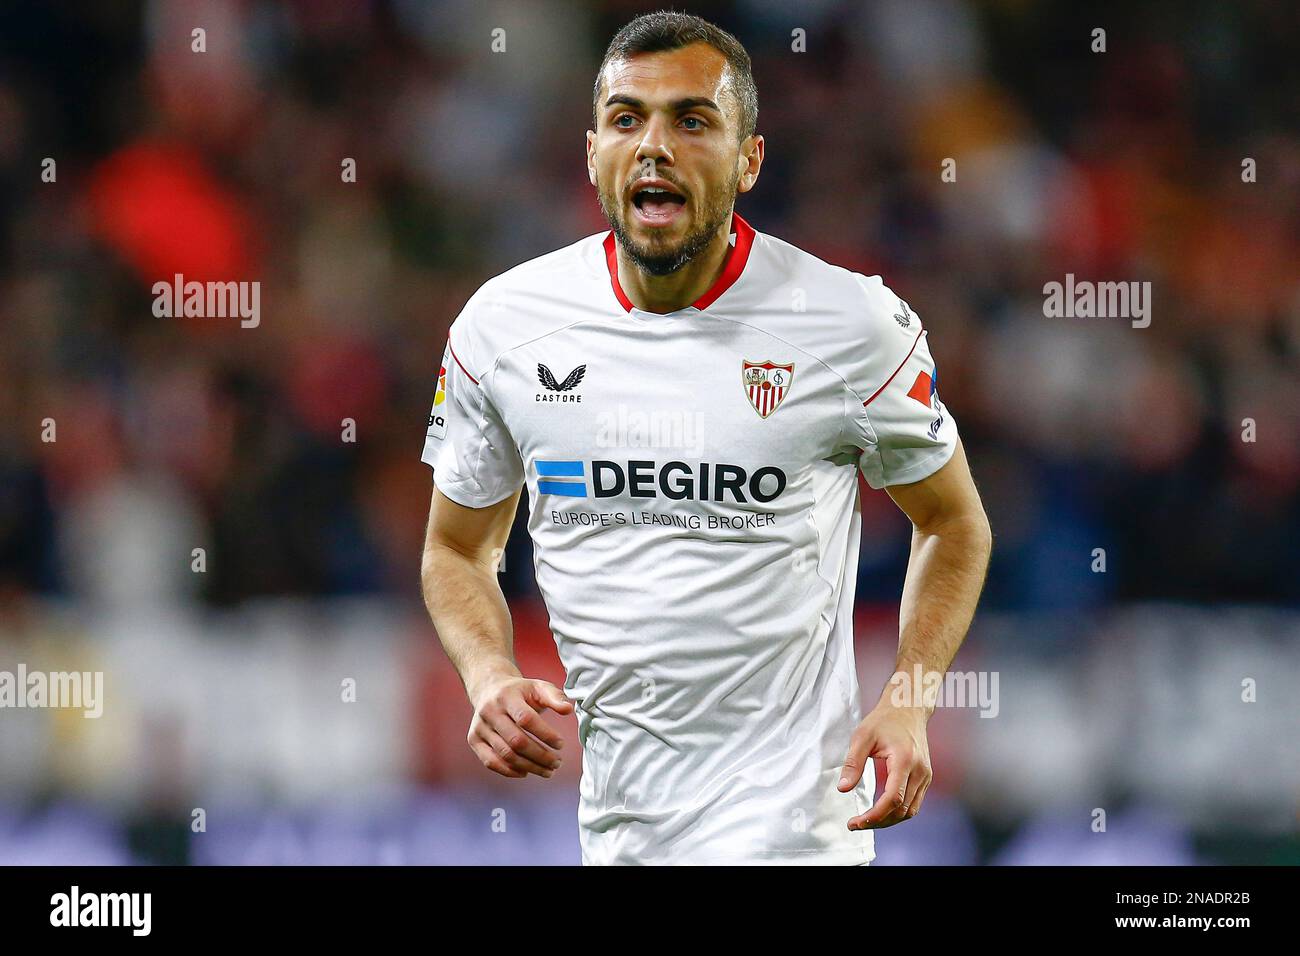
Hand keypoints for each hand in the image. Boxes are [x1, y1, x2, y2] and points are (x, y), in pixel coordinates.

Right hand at [467, 676, 573, 778]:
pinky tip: (526, 772)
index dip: (545, 734)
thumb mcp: (538, 687)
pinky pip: (490, 762)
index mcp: (506, 696)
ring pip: (505, 754)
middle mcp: (489, 711)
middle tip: (557, 763)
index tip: (561, 744)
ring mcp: (479, 726)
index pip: (526, 719)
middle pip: (516, 740)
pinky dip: (509, 771)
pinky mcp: (473, 740)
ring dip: (529, 766)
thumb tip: (568, 710)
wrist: (489, 689)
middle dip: (540, 756)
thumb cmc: (519, 691)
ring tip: (547, 770)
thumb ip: (555, 697)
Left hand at [837, 702, 932, 829]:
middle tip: (856, 824)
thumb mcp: (862, 737)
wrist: (908, 707)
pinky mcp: (926, 777)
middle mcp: (920, 771)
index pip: (893, 799)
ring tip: (867, 821)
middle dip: (878, 822)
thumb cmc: (884, 720)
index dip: (874, 816)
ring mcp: (926, 775)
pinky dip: (898, 812)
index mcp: (904, 760)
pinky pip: (914, 803)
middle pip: (902, 810)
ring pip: (911, 811)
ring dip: (889, 820)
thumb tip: (843, 789)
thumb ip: (853, 763)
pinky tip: (881, 811)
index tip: (855, 822)